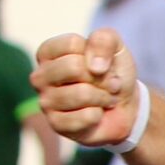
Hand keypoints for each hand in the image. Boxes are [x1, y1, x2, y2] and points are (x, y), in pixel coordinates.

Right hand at [34, 29, 141, 147]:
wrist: (125, 107)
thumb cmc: (113, 73)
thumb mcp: (115, 47)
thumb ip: (104, 40)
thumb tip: (94, 67)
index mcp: (47, 53)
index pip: (71, 44)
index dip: (97, 54)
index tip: (102, 64)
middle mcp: (40, 76)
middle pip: (73, 67)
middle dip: (101, 77)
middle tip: (108, 84)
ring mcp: (45, 102)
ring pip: (82, 93)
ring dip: (104, 97)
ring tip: (105, 99)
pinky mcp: (56, 124)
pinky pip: (87, 117)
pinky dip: (100, 115)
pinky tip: (97, 114)